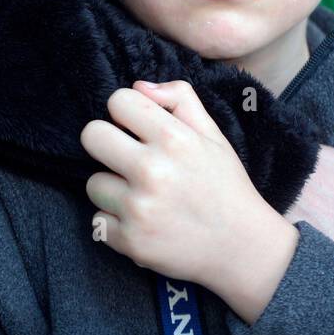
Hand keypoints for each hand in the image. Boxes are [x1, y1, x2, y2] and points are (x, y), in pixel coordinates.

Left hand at [80, 79, 298, 316]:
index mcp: (174, 138)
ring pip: (93, 183)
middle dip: (106, 143)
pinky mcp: (131, 243)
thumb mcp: (212, 133)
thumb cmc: (224, 185)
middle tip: (125, 157)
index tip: (135, 127)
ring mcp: (140, 209)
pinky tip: (141, 222)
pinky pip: (98, 222)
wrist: (242, 247)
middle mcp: (153, 171)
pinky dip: (115, 224)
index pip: (118, 101)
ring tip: (140, 195)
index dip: (125, 112)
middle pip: (91, 136)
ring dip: (112, 188)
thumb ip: (179, 98)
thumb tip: (138, 86)